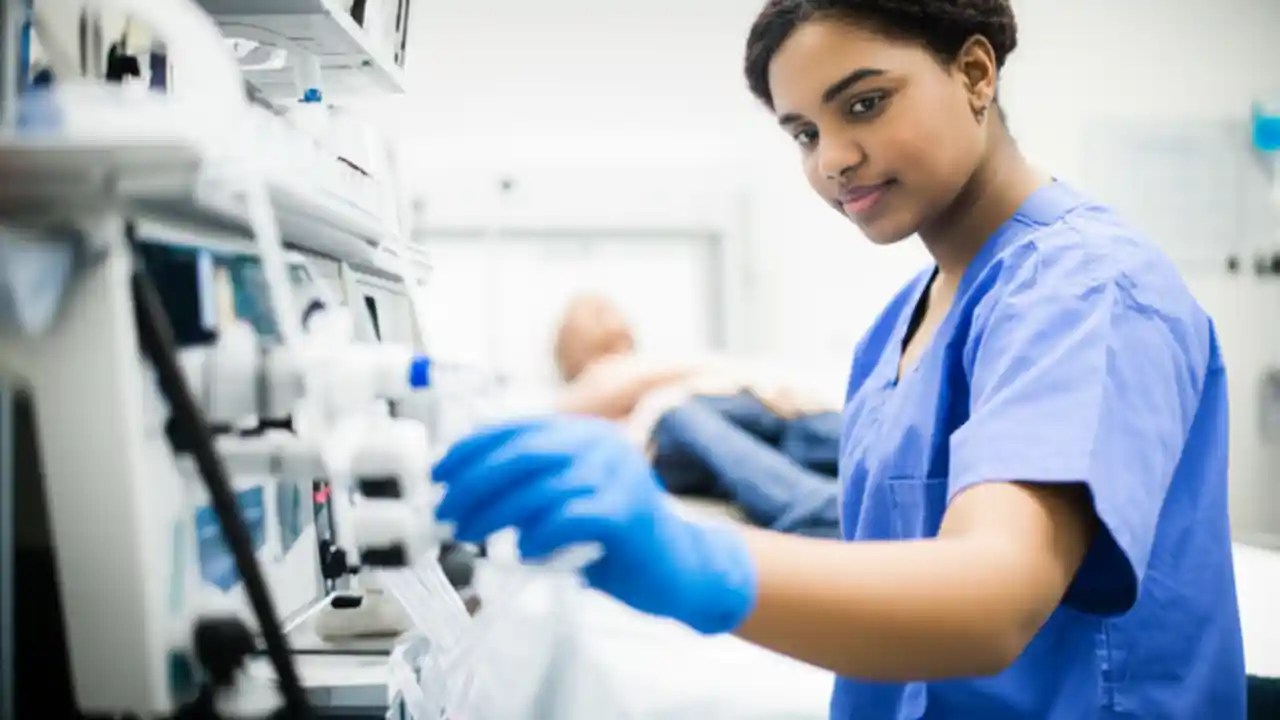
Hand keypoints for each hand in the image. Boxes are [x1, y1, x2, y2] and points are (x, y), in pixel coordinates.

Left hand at [432, 415, 756, 633]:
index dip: (471, 449)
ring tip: (470, 534)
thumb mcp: (569, 497)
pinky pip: (570, 518)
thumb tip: (462, 492)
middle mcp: (601, 445)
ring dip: (495, 513)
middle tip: (445, 512)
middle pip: (523, 455)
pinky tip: (523, 550)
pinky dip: (539, 534)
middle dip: (474, 483)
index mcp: (584, 433)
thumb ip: (530, 487)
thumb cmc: (613, 537)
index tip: (439, 472)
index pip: (517, 429)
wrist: (678, 566)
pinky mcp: (626, 512)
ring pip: (542, 487)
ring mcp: (617, 476)